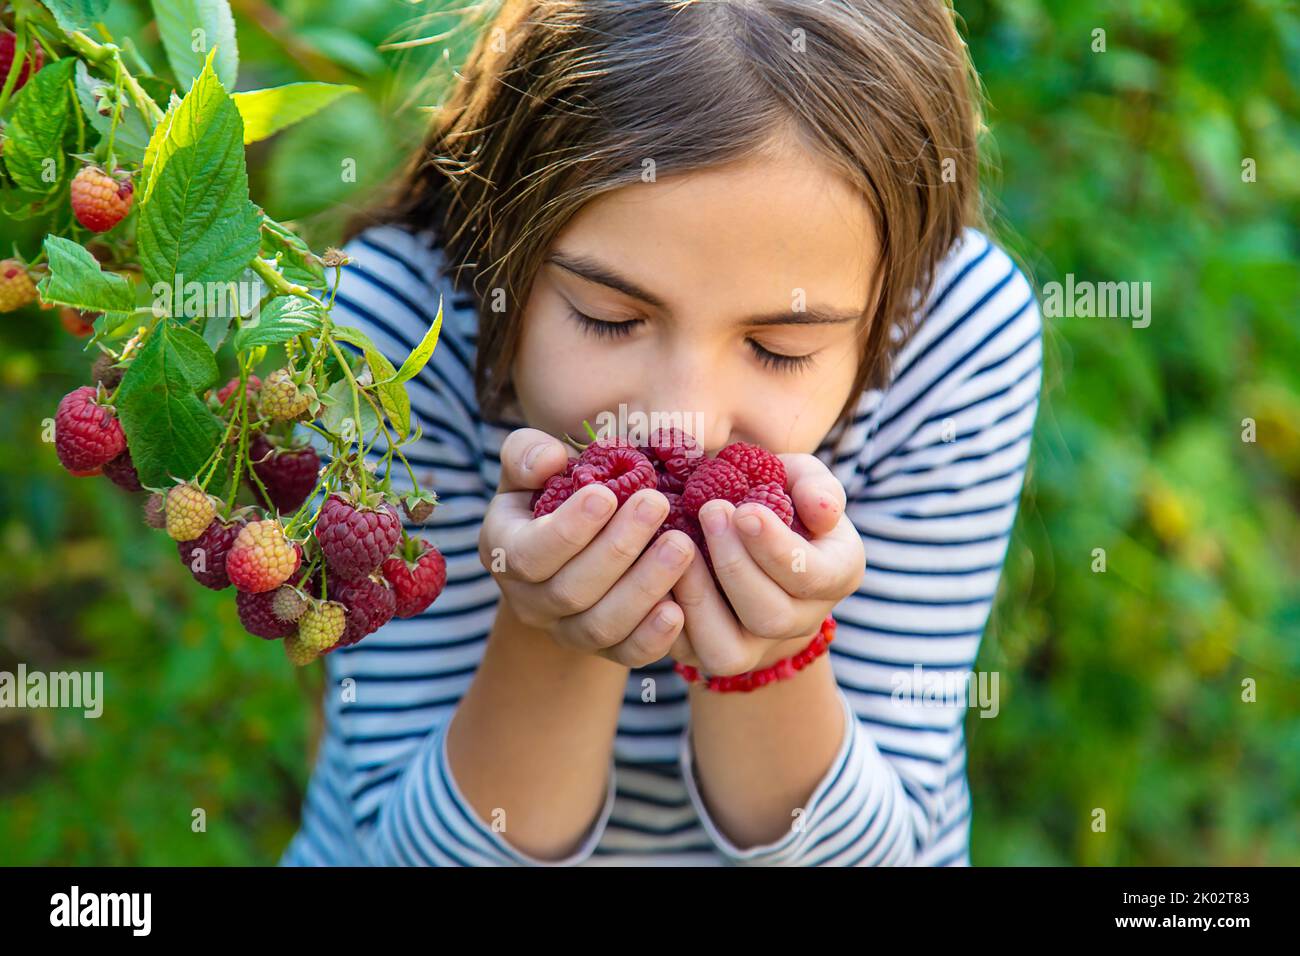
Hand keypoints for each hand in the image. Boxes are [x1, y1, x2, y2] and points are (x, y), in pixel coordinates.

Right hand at [479, 428, 696, 666]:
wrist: (576, 543)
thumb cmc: (553, 492)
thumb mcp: (531, 468)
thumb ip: (528, 455)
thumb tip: (549, 459)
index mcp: (504, 552)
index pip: (529, 554)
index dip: (567, 530)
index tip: (606, 494)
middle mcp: (529, 601)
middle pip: (571, 591)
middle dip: (617, 548)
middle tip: (657, 504)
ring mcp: (566, 631)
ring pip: (601, 626)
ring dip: (643, 588)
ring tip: (681, 546)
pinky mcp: (605, 650)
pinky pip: (627, 654)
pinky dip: (653, 638)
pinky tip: (681, 609)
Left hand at [669, 453, 864, 675]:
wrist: (746, 537)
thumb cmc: (777, 499)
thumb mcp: (800, 480)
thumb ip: (815, 487)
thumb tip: (823, 511)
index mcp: (836, 575)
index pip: (814, 578)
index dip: (777, 549)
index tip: (746, 511)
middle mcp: (802, 621)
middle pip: (772, 617)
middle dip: (735, 565)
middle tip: (709, 511)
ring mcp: (756, 646)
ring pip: (729, 650)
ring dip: (699, 596)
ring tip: (678, 543)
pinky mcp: (711, 652)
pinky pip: (688, 653)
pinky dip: (667, 616)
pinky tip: (655, 572)